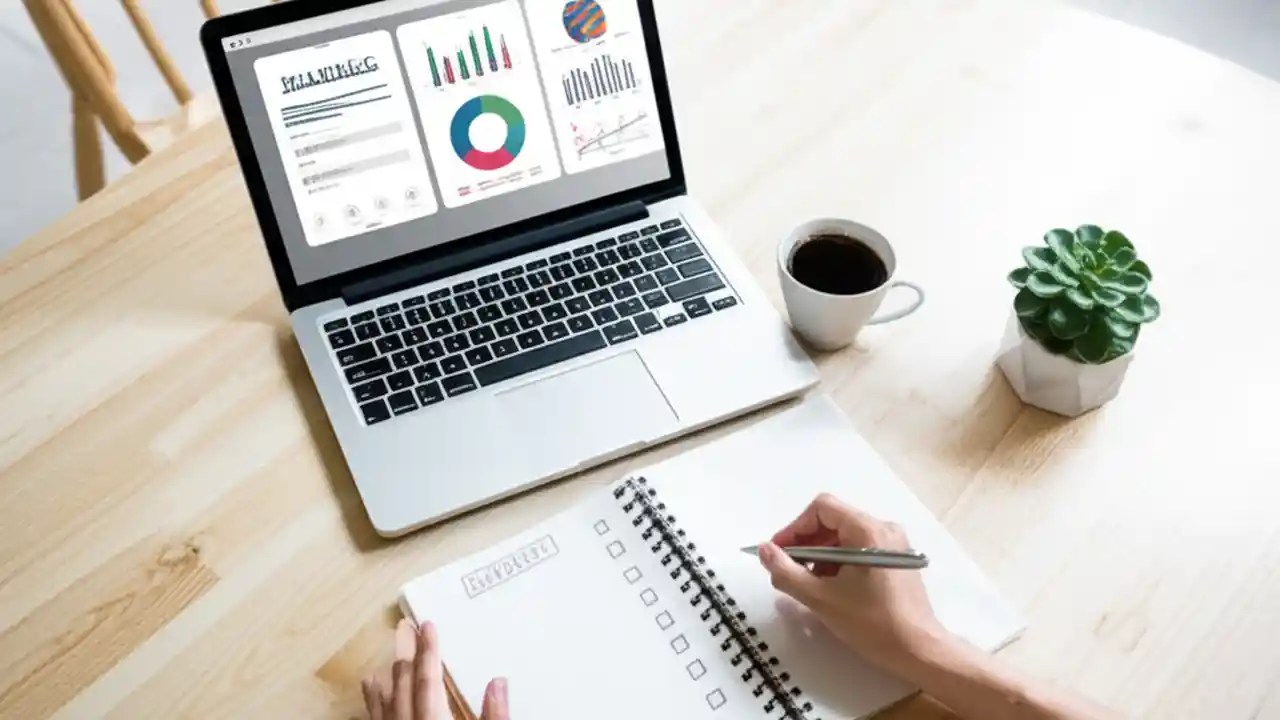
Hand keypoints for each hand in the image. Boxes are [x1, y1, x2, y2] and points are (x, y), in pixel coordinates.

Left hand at [362, 619, 508, 719]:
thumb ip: (494, 717)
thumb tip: (498, 682)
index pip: (428, 681)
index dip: (428, 652)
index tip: (426, 625)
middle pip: (404, 686)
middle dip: (406, 655)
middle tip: (405, 627)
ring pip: (387, 704)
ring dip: (389, 678)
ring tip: (388, 657)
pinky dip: (373, 703)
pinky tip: (371, 688)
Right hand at [757, 493, 947, 675]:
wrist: (919, 650)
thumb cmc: (872, 624)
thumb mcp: (821, 599)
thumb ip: (786, 572)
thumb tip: (763, 550)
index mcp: (868, 531)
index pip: (822, 508)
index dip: (795, 528)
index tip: (779, 553)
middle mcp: (884, 529)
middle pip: (834, 520)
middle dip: (806, 543)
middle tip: (788, 570)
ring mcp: (894, 543)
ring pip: (846, 535)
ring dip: (821, 554)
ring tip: (808, 583)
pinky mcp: (897, 559)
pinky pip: (860, 548)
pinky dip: (839, 561)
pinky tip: (831, 587)